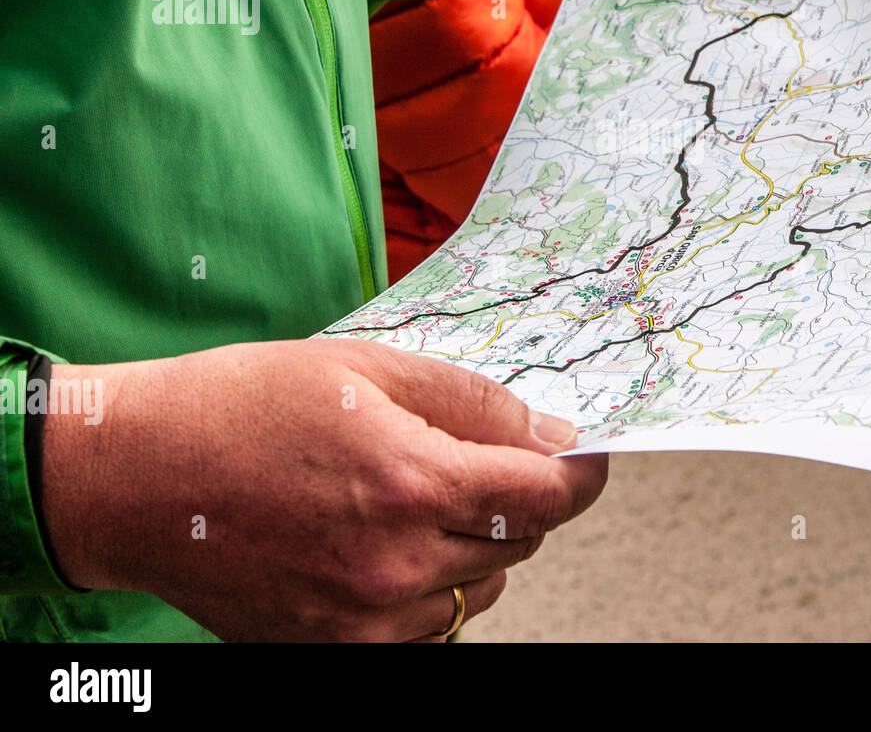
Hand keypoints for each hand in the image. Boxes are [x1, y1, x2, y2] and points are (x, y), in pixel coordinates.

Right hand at [40, 340, 606, 641]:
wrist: (134, 476)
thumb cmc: (241, 407)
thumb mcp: (367, 369)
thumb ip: (472, 402)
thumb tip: (549, 432)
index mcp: (409, 483)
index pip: (546, 498)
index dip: (583, 476)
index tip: (589, 461)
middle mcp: (393, 565)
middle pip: (518, 543)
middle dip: (518, 498)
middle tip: (478, 459)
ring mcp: (360, 619)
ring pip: (478, 592)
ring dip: (476, 547)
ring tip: (414, 499)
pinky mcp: (329, 649)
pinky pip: (424, 630)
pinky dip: (429, 589)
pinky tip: (384, 545)